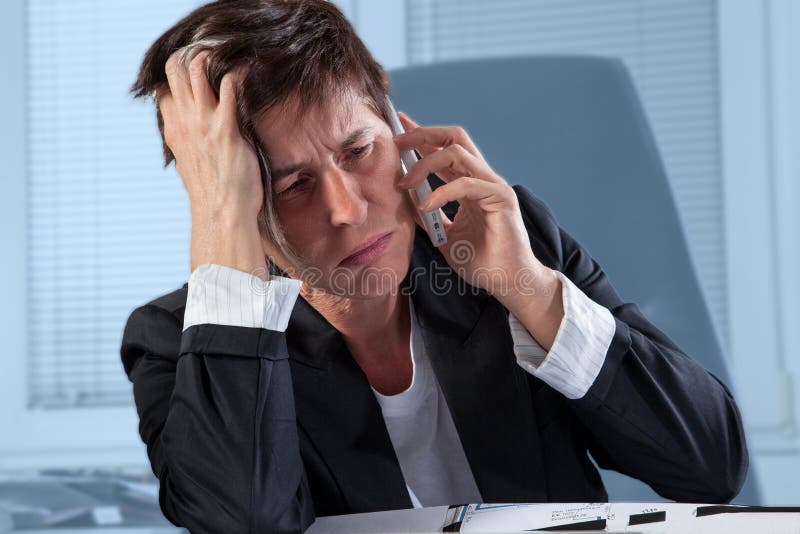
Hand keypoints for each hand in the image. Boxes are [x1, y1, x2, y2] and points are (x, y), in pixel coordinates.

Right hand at [158, 51, 267, 276]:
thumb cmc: (214, 197)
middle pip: (175, 73)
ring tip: (228, 60)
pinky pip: (229, 88)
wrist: (223, 216)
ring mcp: (204, 124)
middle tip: (214, 59)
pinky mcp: (226, 129)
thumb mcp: (191, 169)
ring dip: (210, 58)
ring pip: (195, 71)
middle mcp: (185, 124)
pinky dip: (237, 74)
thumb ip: (188, 150)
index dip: (177, 81)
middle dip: (191, 58)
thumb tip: (189, 146)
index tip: (196, 79)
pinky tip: (246, 71)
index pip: (165, 92)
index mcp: (175, 133)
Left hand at [393, 113, 556, 311]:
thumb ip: (428, 215)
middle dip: (423, 134)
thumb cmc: (481, 262)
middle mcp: (483, 178)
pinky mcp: (501, 198)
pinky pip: (466, 184)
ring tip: (404, 183)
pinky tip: (426, 207)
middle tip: (397, 143)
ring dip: (425, 163)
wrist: (507, 283)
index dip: (422, 134)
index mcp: (470, 184)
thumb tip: (404, 199)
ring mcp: (494, 185)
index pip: (446, 148)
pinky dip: (441, 192)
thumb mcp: (444, 236)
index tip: (399, 124)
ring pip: (457, 153)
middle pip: (454, 137)